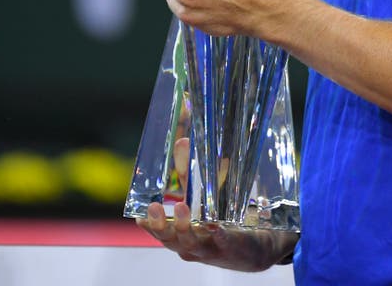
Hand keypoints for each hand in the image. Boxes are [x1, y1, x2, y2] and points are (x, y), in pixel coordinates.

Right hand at [137, 136, 297, 270]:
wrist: (251, 247)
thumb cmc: (218, 222)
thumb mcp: (200, 197)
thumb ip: (187, 174)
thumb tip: (181, 142)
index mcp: (178, 233)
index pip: (159, 231)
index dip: (149, 224)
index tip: (139, 214)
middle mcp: (189, 244)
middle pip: (170, 239)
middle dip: (160, 224)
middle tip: (155, 207)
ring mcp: (208, 248)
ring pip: (190, 243)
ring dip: (183, 226)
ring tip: (181, 207)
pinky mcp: (229, 247)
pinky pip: (222, 242)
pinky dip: (217, 234)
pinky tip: (215, 225)